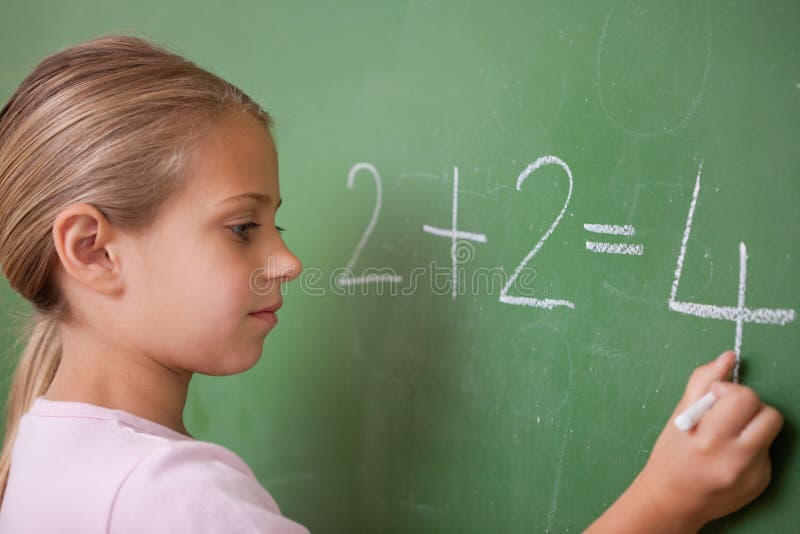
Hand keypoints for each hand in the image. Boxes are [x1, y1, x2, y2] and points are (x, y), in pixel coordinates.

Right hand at [634, 350, 782, 528]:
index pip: (743, 398)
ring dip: (754, 425)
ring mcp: (752, 473)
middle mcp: (734, 459)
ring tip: (731, 433)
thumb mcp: (679, 416)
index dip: (730, 391)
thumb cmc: (671, 455)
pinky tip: (731, 455)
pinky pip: (767, 451)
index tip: (716, 397)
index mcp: (708, 439)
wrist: (673, 500)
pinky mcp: (762, 482)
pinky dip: (752, 447)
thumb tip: (728, 357)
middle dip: (749, 406)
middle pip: (768, 414)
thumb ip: (702, 382)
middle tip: (727, 414)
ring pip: (771, 430)